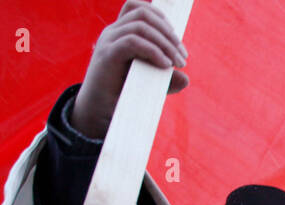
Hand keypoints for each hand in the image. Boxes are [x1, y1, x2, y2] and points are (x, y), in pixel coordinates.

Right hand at [71, 1, 189, 138]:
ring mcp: (108, 41)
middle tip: (183, 56)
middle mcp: (113, 32)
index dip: (160, 16)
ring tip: (178, 63)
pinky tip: (165, 65)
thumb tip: (186, 79)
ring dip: (165, 43)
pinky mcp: (108, 55)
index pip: (139, 8)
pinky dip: (153, 51)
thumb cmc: (122, 96)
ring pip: (140, 26)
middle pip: (143, 14)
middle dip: (168, 32)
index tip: (176, 40)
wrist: (98, 113)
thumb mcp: (149, 85)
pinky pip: (133, 41)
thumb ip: (166, 79)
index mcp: (121, 33)